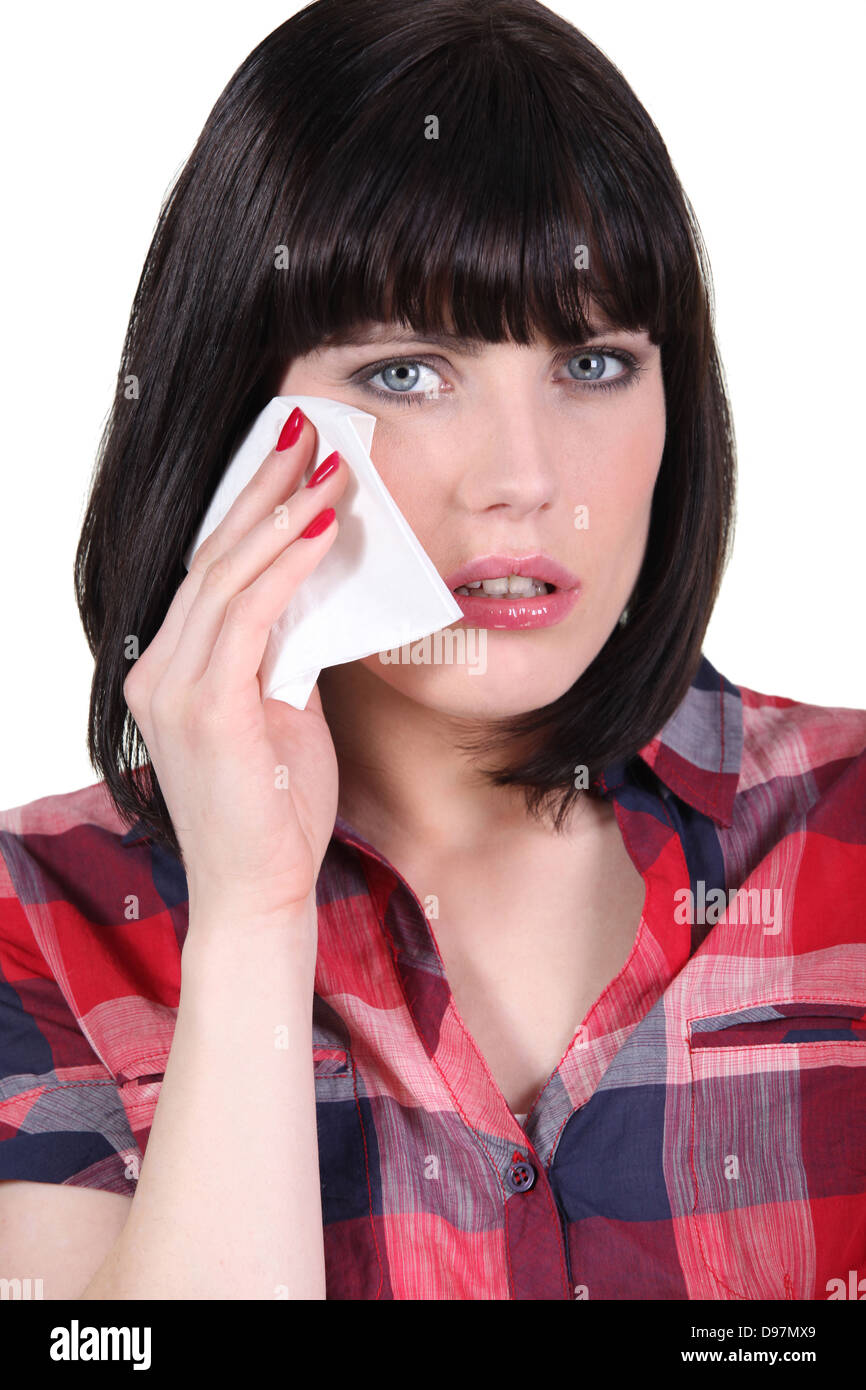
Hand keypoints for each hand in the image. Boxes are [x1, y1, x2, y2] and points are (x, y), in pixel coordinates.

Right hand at [122, 409, 348, 922]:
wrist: (261, 889)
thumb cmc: (276, 806)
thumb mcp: (281, 710)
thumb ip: (283, 650)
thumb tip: (317, 591)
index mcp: (172, 667)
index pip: (210, 569)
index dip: (250, 506)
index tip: (291, 455)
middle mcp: (159, 668)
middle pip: (214, 555)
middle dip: (265, 486)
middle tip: (308, 429)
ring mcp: (174, 686)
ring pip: (228, 574)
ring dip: (284, 512)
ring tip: (329, 465)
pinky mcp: (204, 706)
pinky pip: (248, 614)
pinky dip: (287, 565)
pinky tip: (324, 528)